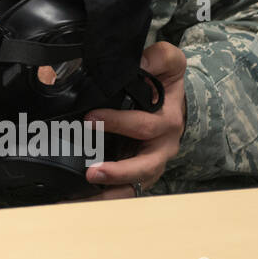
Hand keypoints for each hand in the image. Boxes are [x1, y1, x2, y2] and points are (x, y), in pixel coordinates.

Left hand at [77, 41, 186, 199]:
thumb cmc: (166, 81)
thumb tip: (139, 62)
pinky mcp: (138, 175)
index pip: (145, 125)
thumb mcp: (169, 61)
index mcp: (167, 120)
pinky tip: (81, 201)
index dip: (118, 122)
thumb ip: (158, 57)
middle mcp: (161, 147)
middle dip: (118, 170)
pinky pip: (125, 192)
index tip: (90, 118)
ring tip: (84, 199)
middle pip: (144, 166)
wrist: (176, 103)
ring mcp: (150, 164)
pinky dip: (105, 198)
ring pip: (135, 186)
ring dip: (110, 193)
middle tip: (92, 171)